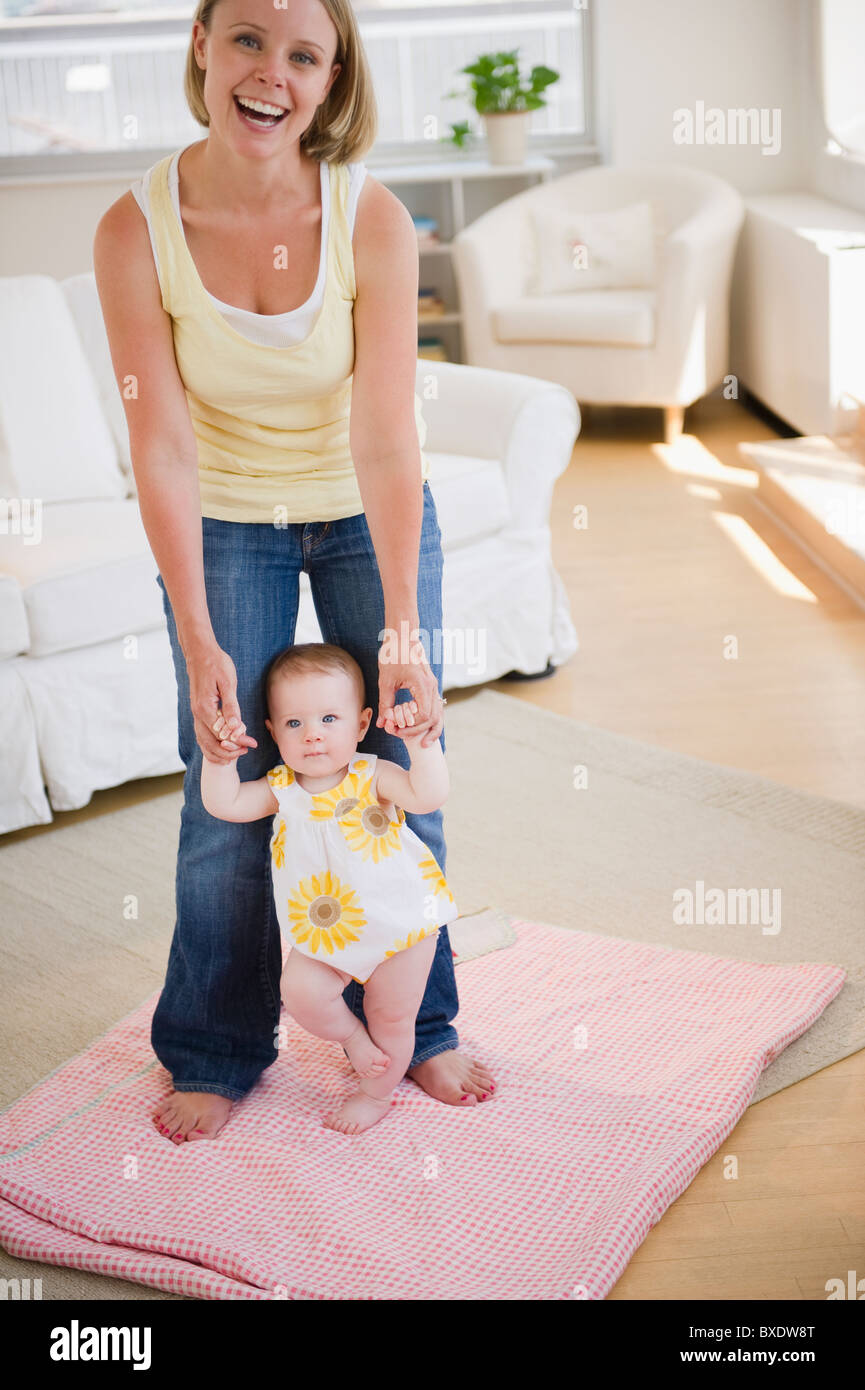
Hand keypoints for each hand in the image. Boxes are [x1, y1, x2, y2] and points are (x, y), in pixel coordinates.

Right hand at [185, 639, 258, 764]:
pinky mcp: (198, 711)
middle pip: (210, 742)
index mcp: (205, 708)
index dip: (238, 741)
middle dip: (229, 751)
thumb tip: (236, 727)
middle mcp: (197, 714)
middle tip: (247, 750)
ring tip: (236, 754)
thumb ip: (231, 706)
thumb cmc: (216, 663)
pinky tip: (222, 747)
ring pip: (203, 741)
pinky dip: (210, 745)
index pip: (222, 734)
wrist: (200, 652)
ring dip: (218, 751)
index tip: (252, 744)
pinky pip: (201, 734)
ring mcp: (196, 713)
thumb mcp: (228, 682)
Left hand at [377, 634, 443, 748]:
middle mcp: (432, 687)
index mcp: (423, 685)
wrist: (402, 636)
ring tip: (423, 742)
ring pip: (439, 714)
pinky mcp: (429, 686)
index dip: (410, 726)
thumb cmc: (393, 655)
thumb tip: (383, 724)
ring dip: (430, 729)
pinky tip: (420, 726)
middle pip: (434, 718)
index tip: (395, 728)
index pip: (424, 715)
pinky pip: (435, 707)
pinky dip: (430, 719)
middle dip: (419, 731)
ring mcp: (433, 686)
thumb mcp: (386, 681)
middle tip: (400, 735)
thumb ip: (385, 704)